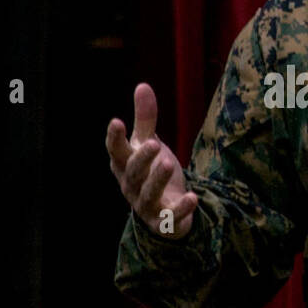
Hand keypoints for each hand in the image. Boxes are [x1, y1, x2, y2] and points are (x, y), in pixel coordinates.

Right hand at [106, 83, 198, 238]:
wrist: (161, 212)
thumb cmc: (150, 171)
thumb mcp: (148, 144)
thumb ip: (145, 119)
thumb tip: (142, 85)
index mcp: (124, 165)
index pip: (116, 151)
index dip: (115, 138)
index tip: (117, 121)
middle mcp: (131, 186)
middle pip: (133, 172)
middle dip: (142, 158)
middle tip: (154, 144)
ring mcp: (146, 205)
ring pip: (148, 194)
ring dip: (157, 180)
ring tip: (169, 164)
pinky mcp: (163, 222)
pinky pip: (170, 217)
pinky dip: (181, 209)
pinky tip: (193, 198)